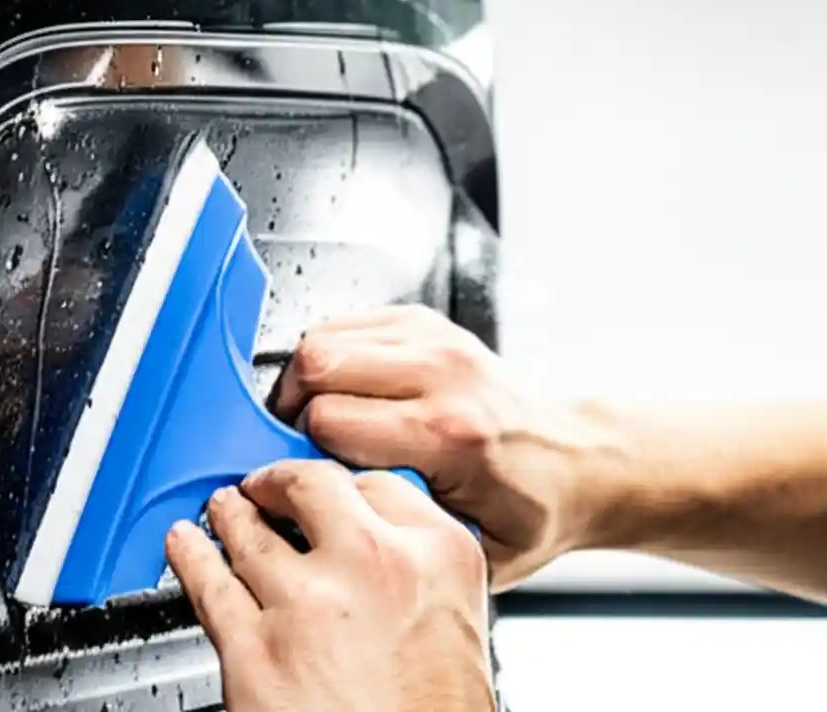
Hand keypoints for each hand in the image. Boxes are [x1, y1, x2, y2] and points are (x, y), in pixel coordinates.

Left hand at [165, 460, 493, 711]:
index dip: (345, 488)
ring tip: (222, 507)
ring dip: (229, 514)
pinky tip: (185, 546)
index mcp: (439, 557)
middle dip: (280, 482)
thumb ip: (418, 581)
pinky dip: (189, 558)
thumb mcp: (458, 632)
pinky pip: (208, 585)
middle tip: (266, 486)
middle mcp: (372, 565)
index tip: (330, 491)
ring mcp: (305, 602)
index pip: (381, 488)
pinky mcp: (253, 648)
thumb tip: (382, 558)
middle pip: (309, 488)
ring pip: (250, 534)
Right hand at [269, 305, 615, 590]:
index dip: (302, 449)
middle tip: (299, 440)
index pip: (328, 420)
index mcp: (451, 434)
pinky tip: (342, 388)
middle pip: (317, 364)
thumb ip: (393, 529)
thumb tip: (324, 511)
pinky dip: (328, 354)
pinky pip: (345, 322)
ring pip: (322, 336)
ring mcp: (436, 340)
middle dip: (292, 406)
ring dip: (305, 378)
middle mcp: (443, 374)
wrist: (576, 463)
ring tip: (317, 414)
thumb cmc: (526, 508)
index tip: (306, 471)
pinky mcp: (426, 322)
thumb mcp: (462, 546)